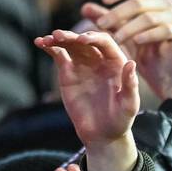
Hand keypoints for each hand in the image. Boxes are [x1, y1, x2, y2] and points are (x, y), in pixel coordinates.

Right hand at [34, 29, 139, 170]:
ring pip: (70, 44)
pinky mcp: (68, 71)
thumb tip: (131, 63)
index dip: (94, 38)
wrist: (102, 133)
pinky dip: (49, 47)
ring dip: (59, 39)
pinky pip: (58, 54)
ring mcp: (83, 64)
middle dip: (72, 36)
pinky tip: (40, 43)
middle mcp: (99, 59)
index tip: (82, 40)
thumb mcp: (129, 105)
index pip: (105, 42)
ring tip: (47, 39)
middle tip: (60, 36)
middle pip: (85, 40)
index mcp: (116, 63)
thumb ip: (131, 85)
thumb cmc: (120, 120)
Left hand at [82, 0, 171, 117]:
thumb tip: (85, 7)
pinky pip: (166, 30)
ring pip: (151, 16)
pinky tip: (138, 42)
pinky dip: (150, 34)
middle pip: (141, 1)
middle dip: (118, 12)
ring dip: (130, 27)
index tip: (104, 0)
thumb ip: (110, 23)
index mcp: (155, 4)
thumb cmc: (155, 61)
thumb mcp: (127, 41)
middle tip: (102, 25)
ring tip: (117, 39)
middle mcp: (169, 8)